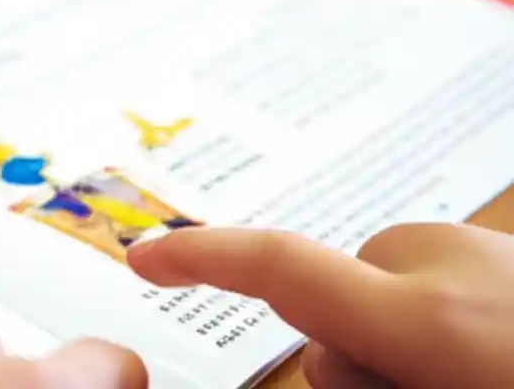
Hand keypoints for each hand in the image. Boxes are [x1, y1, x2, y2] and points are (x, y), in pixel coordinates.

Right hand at [127, 223, 513, 387]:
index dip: (198, 258)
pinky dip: (448, 318)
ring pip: (391, 290)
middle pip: (336, 297)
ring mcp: (488, 248)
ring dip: (407, 333)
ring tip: (479, 372)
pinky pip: (443, 280)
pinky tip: (496, 353)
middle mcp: (451, 263)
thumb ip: (356, 380)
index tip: (145, 261)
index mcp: (426, 319)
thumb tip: (324, 361)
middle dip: (354, 349)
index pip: (279, 268)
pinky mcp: (510, 249)